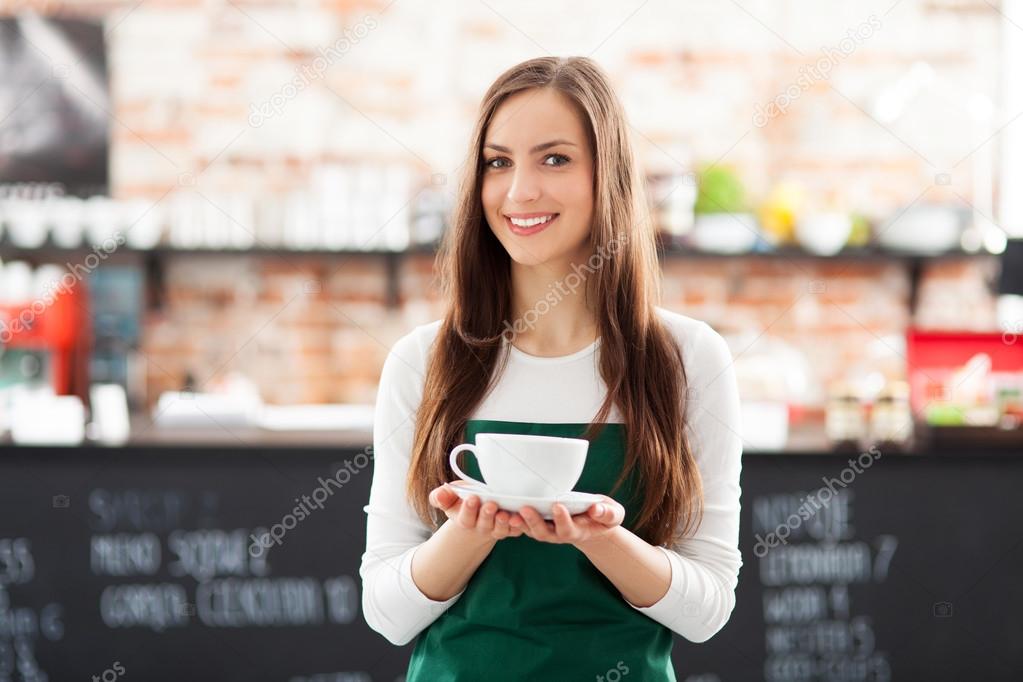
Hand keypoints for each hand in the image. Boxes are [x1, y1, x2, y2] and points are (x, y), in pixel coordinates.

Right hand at [428, 481, 525, 540]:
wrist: (479, 515)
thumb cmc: (464, 502)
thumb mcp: (450, 498)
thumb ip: (441, 497)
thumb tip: (439, 494)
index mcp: (465, 520)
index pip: (465, 518)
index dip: (468, 509)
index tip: (472, 498)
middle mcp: (481, 527)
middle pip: (484, 524)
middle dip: (487, 515)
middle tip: (490, 505)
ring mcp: (496, 529)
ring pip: (500, 529)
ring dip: (503, 522)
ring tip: (504, 513)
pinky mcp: (511, 529)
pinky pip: (516, 530)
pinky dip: (518, 525)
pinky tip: (520, 517)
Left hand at [510, 495, 624, 546]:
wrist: (593, 522)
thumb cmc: (603, 516)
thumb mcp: (613, 514)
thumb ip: (608, 513)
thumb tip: (597, 509)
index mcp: (577, 531)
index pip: (567, 528)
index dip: (562, 519)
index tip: (558, 505)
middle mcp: (559, 534)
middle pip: (544, 533)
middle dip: (534, 522)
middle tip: (525, 509)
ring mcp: (548, 530)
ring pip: (531, 530)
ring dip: (520, 523)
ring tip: (509, 512)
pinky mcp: (539, 523)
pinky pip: (524, 524)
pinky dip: (515, 518)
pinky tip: (505, 507)